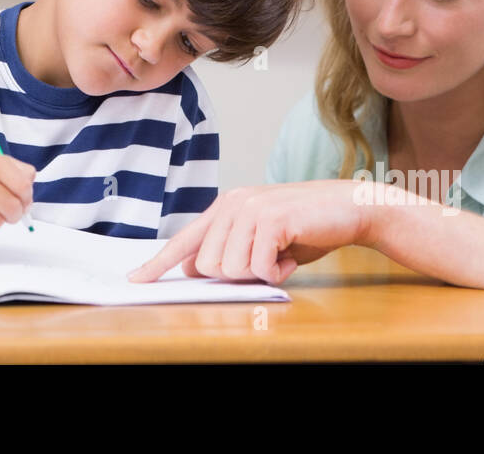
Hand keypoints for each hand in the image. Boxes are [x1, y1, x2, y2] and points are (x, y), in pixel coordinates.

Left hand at [126, 180, 373, 285]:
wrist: (348, 208)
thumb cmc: (305, 228)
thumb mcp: (260, 239)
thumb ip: (227, 249)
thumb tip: (193, 269)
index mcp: (224, 207)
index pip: (184, 240)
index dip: (159, 263)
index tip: (135, 280)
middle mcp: (232, 204)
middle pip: (208, 266)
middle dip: (237, 275)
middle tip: (266, 260)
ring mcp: (250, 209)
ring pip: (230, 269)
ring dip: (260, 273)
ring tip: (281, 254)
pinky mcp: (271, 219)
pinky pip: (259, 267)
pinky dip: (278, 272)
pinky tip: (291, 255)